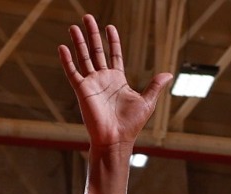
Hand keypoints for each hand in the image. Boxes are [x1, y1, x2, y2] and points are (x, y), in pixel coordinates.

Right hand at [58, 15, 171, 150]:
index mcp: (118, 80)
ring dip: (78, 42)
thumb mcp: (147, 102)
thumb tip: (169, 74)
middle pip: (96, 51)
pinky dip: (67, 60)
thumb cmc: (131, 124)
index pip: (114, 54)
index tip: (110, 26)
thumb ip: (154, 86)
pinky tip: (62, 47)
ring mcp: (92, 84)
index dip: (112, 40)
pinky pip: (72, 72)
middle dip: (92, 34)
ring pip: (83, 57)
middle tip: (87, 17)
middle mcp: (103, 79)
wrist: (116, 139)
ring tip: (73, 26)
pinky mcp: (82, 90)